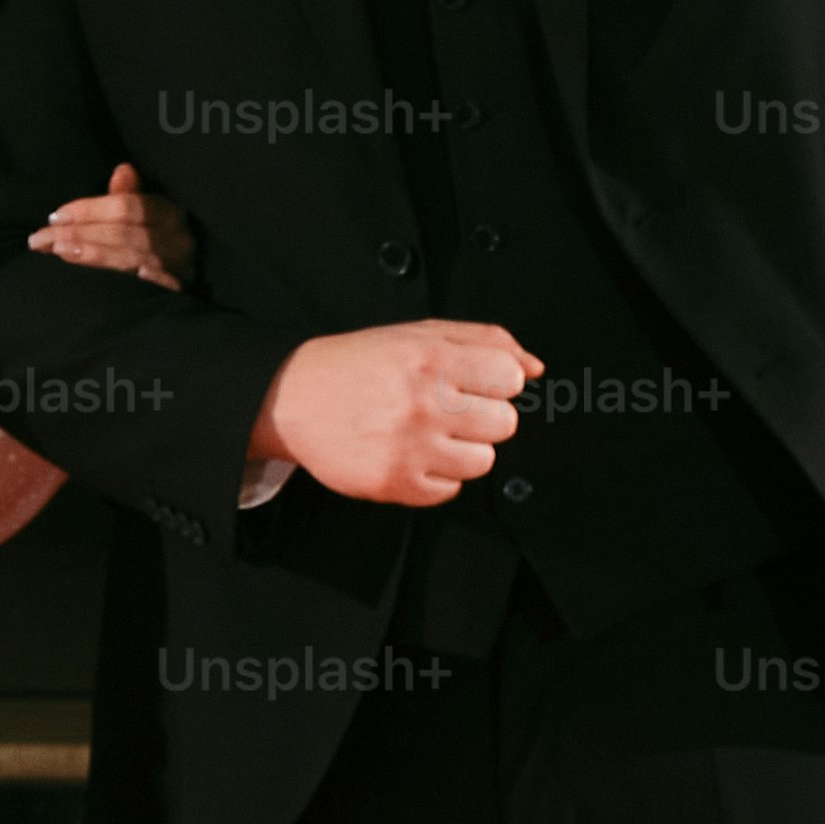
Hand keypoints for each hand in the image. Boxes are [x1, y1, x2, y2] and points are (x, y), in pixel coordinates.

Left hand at [28, 162, 191, 288]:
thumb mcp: (139, 219)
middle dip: (79, 232)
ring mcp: (180, 266)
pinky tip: (108, 279)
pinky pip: (156, 284)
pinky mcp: (179, 291)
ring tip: (58, 251)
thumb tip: (123, 169)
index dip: (89, 209)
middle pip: (125, 231)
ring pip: (132, 256)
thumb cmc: (150, 247)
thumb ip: (126, 197)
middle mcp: (179, 237)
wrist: (180, 294)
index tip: (54, 217)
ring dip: (91, 254)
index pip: (127, 206)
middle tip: (40, 238)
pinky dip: (134, 279)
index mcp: (168, 212)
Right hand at [254, 318, 541, 509]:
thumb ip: (484, 341)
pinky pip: (449, 490)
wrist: (291, 398)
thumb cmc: (355, 364)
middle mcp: (422, 404)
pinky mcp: (394, 484)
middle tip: (447, 408)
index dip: (494, 380)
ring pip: (482, 461)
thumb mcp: (419, 333)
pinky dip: (436, 475)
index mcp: (430, 359)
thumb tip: (533, 367)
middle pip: (505, 424)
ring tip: (429, 432)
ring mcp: (408, 448)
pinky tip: (412, 453)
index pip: (511, 379)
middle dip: (481, 415)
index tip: (472, 382)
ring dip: (462, 448)